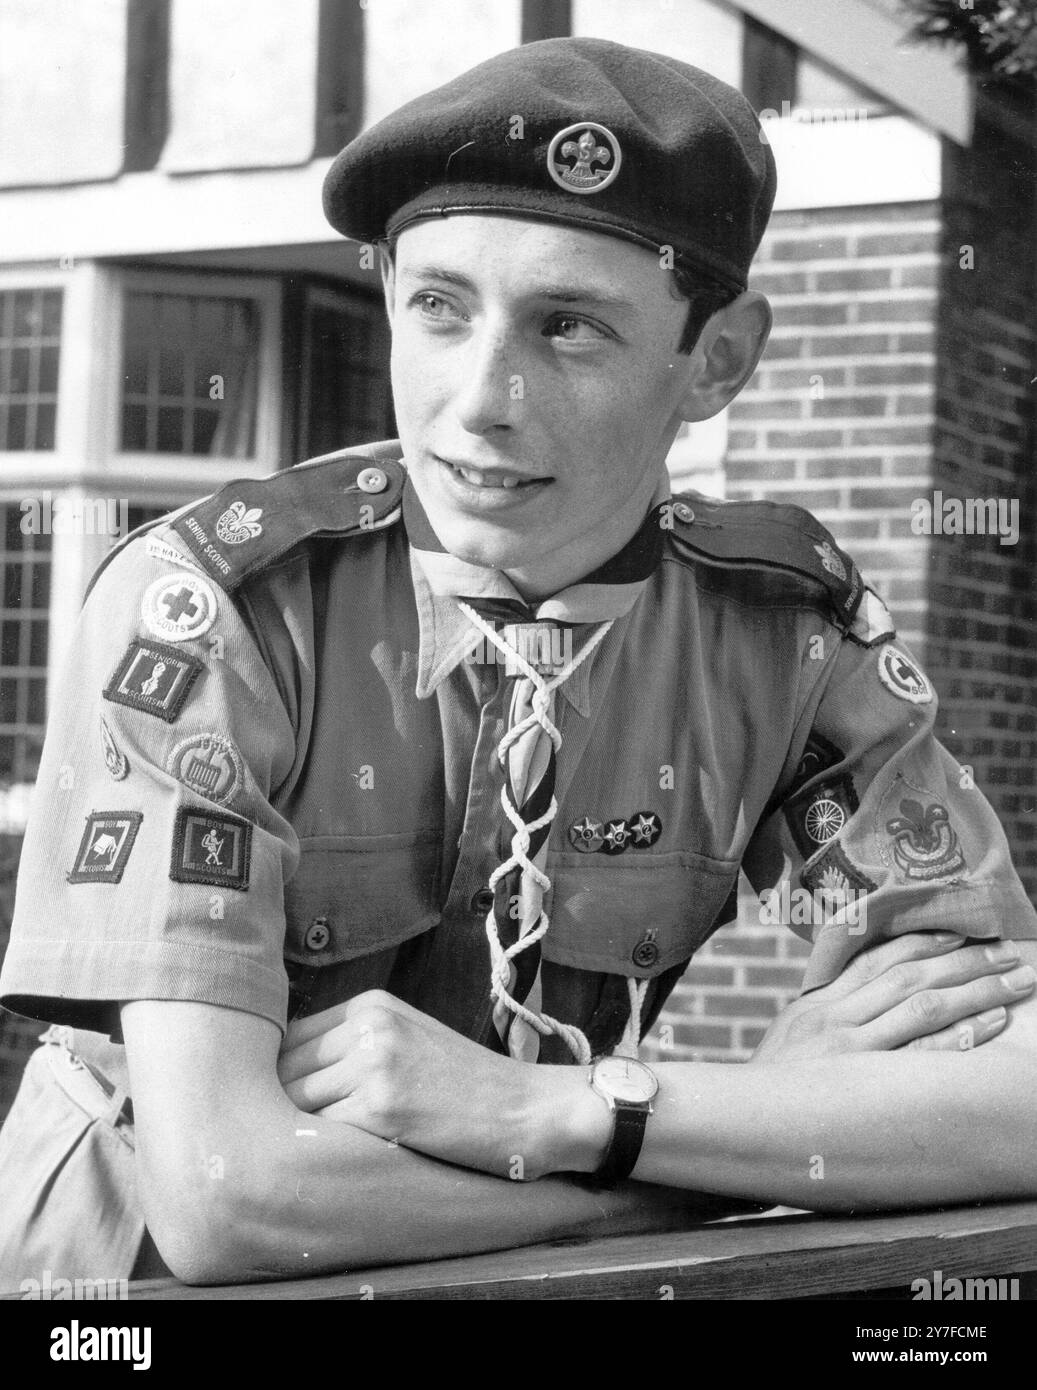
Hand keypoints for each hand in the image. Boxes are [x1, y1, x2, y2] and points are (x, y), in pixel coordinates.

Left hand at [277, 990, 594, 1178]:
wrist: (527, 1108)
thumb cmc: (468, 1084)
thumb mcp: (409, 1039)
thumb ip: (353, 1045)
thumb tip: (285, 1077)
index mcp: (371, 1005)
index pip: (290, 1036)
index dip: (280, 1075)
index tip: (284, 1104)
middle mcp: (368, 1027)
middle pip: (284, 1068)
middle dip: (280, 1104)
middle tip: (288, 1137)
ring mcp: (373, 1065)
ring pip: (294, 1101)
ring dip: (296, 1130)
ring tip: (308, 1154)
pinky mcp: (380, 1109)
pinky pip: (321, 1132)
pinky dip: (320, 1151)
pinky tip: (334, 1164)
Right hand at [749, 933, 1035, 1064]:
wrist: (742, 1126)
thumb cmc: (775, 1083)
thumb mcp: (792, 1031)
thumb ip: (829, 1006)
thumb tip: (871, 983)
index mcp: (819, 1002)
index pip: (877, 959)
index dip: (922, 942)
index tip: (962, 934)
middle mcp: (837, 1019)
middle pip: (911, 978)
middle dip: (965, 963)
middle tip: (1008, 954)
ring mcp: (852, 1051)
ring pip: (924, 1009)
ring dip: (976, 992)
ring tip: (1014, 983)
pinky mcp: (865, 1086)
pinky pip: (922, 1057)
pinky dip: (961, 1037)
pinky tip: (992, 1024)